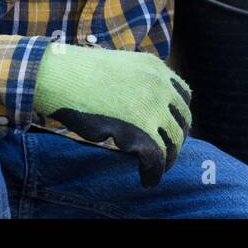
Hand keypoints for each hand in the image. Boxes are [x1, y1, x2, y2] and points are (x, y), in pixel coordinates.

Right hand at [33, 42, 192, 188]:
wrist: (63, 77)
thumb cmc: (83, 75)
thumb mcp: (122, 69)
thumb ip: (140, 84)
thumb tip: (149, 111)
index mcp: (156, 68)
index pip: (184, 96)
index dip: (179, 116)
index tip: (170, 129)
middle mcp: (160, 86)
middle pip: (183, 120)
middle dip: (176, 140)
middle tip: (165, 153)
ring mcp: (151, 107)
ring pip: (173, 140)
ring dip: (168, 158)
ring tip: (156, 169)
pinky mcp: (139, 129)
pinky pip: (156, 156)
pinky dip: (154, 172)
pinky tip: (147, 179)